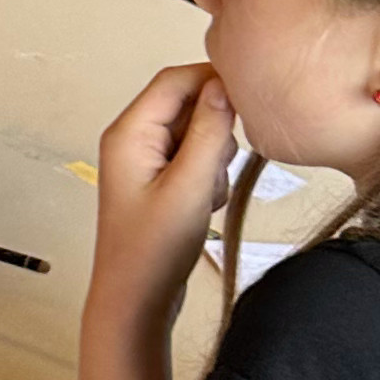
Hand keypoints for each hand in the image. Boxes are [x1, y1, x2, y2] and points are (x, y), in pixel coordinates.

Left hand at [92, 64, 239, 319]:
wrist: (136, 301)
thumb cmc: (152, 251)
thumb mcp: (190, 187)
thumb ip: (208, 132)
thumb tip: (223, 86)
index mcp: (129, 133)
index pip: (174, 80)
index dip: (213, 78)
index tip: (251, 94)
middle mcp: (133, 139)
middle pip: (188, 104)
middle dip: (215, 131)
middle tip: (217, 166)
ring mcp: (147, 161)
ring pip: (198, 133)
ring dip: (214, 158)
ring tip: (204, 194)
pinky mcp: (162, 181)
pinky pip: (197, 160)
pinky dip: (209, 177)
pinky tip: (203, 205)